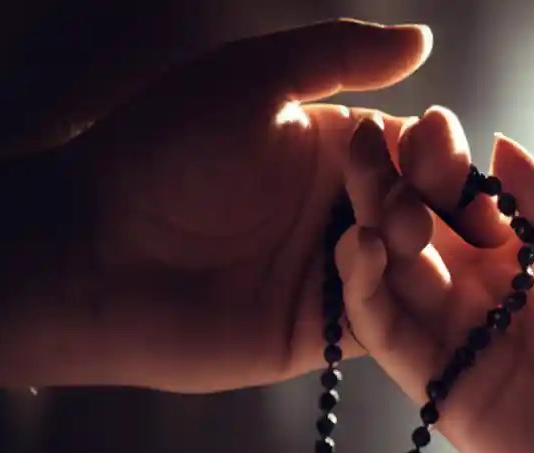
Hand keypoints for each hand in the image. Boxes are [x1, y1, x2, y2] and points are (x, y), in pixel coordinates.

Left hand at [15, 20, 428, 390]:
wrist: (92, 249)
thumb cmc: (163, 151)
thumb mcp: (254, 79)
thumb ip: (340, 55)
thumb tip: (425, 38)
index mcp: (336, 149)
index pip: (419, 150)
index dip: (441, 148)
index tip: (436, 142)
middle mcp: (343, 211)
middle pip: (428, 209)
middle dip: (436, 199)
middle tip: (415, 195)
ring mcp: (336, 274)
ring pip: (413, 265)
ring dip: (414, 243)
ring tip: (393, 228)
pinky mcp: (323, 333)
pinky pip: (380, 317)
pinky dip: (382, 288)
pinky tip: (358, 257)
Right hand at [336, 107, 533, 452]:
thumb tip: (503, 145)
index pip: (473, 204)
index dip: (447, 165)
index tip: (427, 122)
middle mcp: (489, 302)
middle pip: (424, 233)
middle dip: (394, 185)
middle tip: (366, 139)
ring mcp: (462, 348)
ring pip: (393, 279)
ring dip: (370, 228)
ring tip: (361, 183)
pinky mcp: (442, 397)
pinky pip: (388, 340)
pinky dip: (365, 295)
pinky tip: (361, 247)